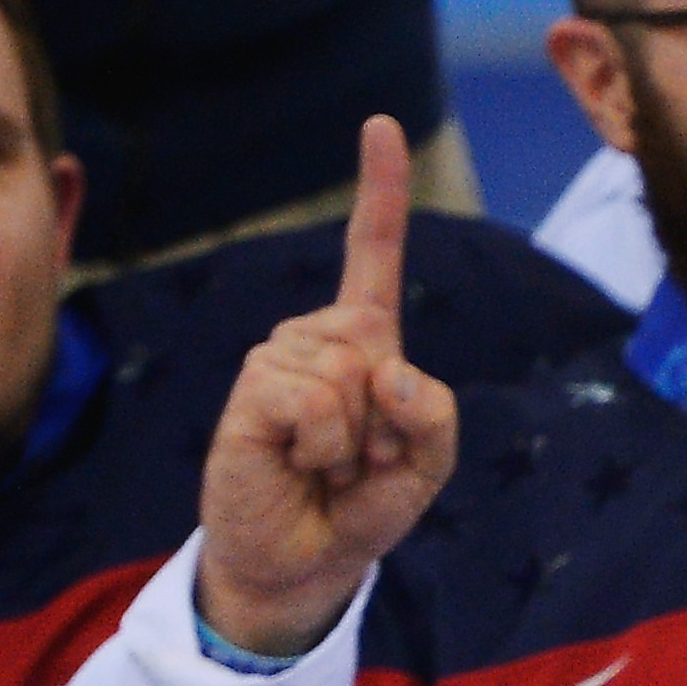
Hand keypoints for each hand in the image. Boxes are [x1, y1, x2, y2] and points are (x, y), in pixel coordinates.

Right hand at [196, 118, 454, 658]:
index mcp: (367, 343)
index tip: (380, 125)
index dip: (378, 192)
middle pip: (380, 344)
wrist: (304, 561)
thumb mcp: (427, 466)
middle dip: (391, 418)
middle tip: (359, 457)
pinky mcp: (253, 388)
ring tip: (327, 463)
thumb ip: (433, 415)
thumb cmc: (362, 505)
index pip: (373, 256)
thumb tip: (386, 370)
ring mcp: (280, 358)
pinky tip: (299, 460)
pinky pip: (313, 396)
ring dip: (354, 436)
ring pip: (350, 374)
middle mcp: (320, 338)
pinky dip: (321, 440)